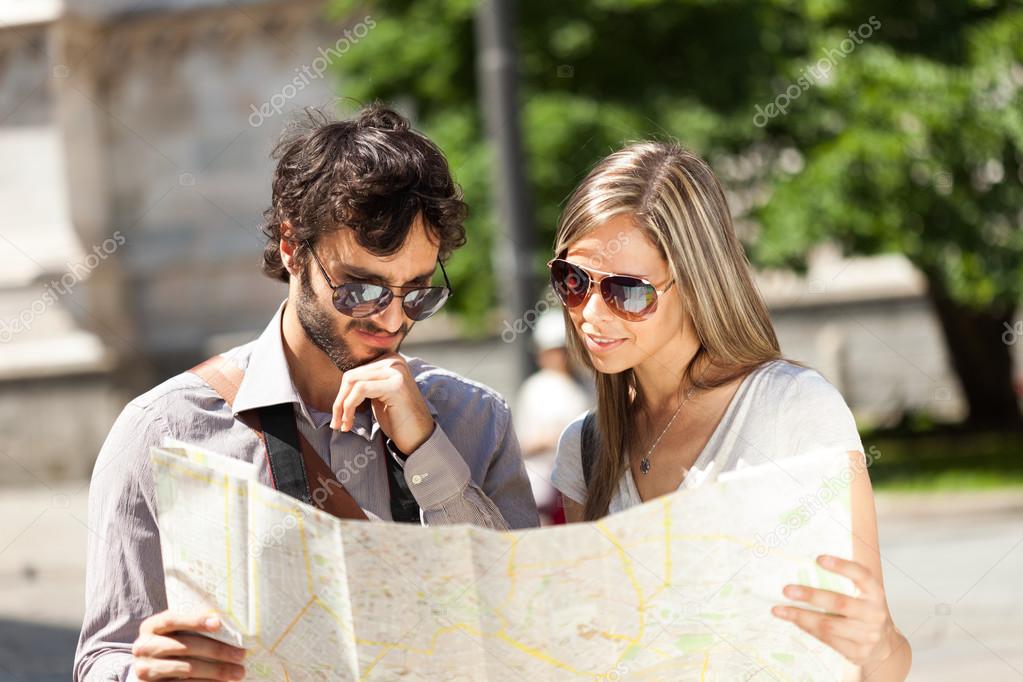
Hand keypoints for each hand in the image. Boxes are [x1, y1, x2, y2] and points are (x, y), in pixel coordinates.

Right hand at [132, 610, 245, 680]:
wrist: (150, 670)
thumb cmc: (171, 644)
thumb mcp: (175, 632)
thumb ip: (192, 625)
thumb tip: (226, 622)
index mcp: (151, 627)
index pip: (172, 620)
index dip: (195, 620)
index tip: (219, 623)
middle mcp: (143, 647)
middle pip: (185, 646)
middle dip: (217, 650)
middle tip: (240, 654)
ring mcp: (145, 670)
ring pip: (187, 669)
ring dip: (216, 671)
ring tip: (238, 672)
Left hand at [331, 353, 434, 453]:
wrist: (418, 437)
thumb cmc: (397, 419)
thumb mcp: (378, 395)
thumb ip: (365, 383)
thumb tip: (340, 384)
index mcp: (390, 360)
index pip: (355, 372)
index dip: (342, 394)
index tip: (338, 415)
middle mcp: (394, 360)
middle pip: (351, 375)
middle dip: (339, 401)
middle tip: (336, 422)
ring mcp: (396, 371)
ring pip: (353, 381)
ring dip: (342, 406)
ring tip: (344, 425)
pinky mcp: (395, 384)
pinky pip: (360, 389)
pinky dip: (349, 407)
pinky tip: (350, 423)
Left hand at [772, 554, 895, 667]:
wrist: (883, 643)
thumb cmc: (863, 612)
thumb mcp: (861, 594)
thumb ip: (842, 584)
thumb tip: (803, 568)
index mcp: (875, 593)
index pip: (861, 576)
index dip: (841, 566)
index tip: (819, 559)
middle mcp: (874, 614)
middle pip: (839, 603)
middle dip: (810, 596)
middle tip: (786, 590)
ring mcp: (867, 635)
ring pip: (828, 625)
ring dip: (801, 616)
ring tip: (779, 610)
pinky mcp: (857, 652)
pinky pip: (827, 639)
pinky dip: (807, 628)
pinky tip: (794, 621)